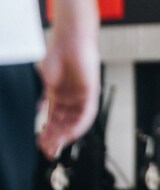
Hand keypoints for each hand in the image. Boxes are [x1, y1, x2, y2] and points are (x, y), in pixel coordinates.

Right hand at [37, 23, 99, 158]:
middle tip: (48, 151)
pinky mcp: (92, 91)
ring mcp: (82, 94)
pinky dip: (79, 125)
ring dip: (66, 135)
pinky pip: (88, 113)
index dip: (48, 133)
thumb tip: (37, 114)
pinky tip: (70, 134)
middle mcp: (72, 97)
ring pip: (76, 121)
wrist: (69, 38)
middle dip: (56, 138)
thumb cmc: (56, 53)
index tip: (41, 145)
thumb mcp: (45, 81)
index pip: (54, 119)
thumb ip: (42, 98)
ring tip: (56, 146)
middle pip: (65, 123)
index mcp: (59, 94)